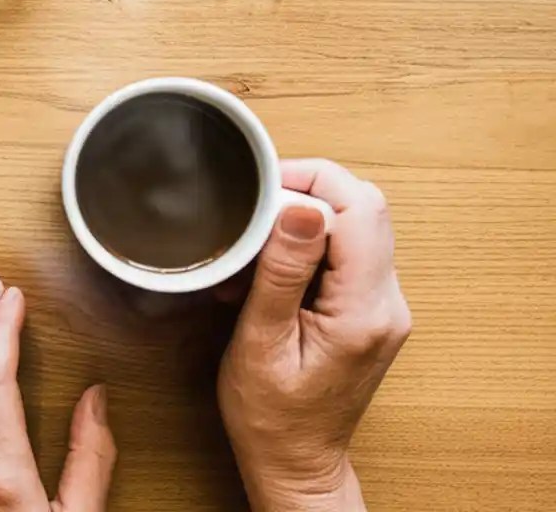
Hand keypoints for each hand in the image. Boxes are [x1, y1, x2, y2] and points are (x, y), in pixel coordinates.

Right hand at [219, 160, 412, 511]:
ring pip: (356, 225)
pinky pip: (348, 252)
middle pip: (364, 207)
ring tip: (256, 248)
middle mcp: (388, 303)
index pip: (359, 207)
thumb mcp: (260, 342)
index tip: (262, 190)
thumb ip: (283, 273)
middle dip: (307, 193)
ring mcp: (384, 305)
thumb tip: (301, 210)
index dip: (309, 181)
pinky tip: (271, 271)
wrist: (296, 460)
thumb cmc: (272, 415)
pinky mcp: (371, 308)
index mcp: (364, 310)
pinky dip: (309, 247)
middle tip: (253, 214)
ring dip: (305, 221)